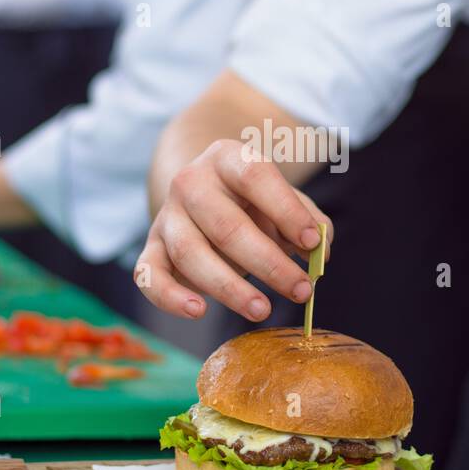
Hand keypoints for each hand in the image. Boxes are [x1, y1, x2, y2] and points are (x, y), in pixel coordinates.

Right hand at [137, 138, 332, 321]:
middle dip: (268, 263)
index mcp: (227, 158)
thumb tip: (319, 254)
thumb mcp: (285, 200)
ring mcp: (167, 216)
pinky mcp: (151, 248)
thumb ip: (310, 221)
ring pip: (190, 253)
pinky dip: (169, 297)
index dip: (286, 210)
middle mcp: (190, 182)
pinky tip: (199, 312)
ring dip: (229, 288)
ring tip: (263, 310)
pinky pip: (149, 275)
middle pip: (225, 225)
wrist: (203, 193)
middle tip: (301, 291)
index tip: (312, 242)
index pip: (255, 177)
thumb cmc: (254, 202)